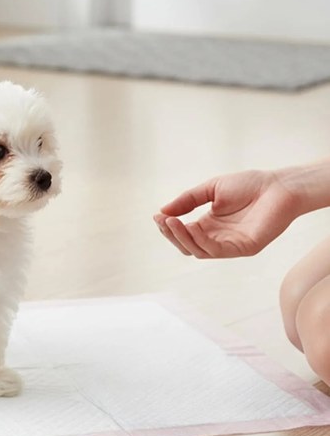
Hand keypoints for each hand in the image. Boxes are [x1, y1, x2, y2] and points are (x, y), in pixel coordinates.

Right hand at [154, 169, 299, 258]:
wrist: (279, 186)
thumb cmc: (250, 185)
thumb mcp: (210, 189)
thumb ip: (188, 200)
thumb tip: (162, 211)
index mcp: (210, 224)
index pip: (184, 232)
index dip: (169, 226)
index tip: (157, 215)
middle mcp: (218, 236)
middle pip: (187, 245)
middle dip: (172, 234)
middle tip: (163, 221)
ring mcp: (230, 244)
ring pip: (198, 250)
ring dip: (182, 238)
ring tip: (171, 223)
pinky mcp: (243, 248)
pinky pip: (216, 250)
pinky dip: (200, 241)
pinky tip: (191, 227)